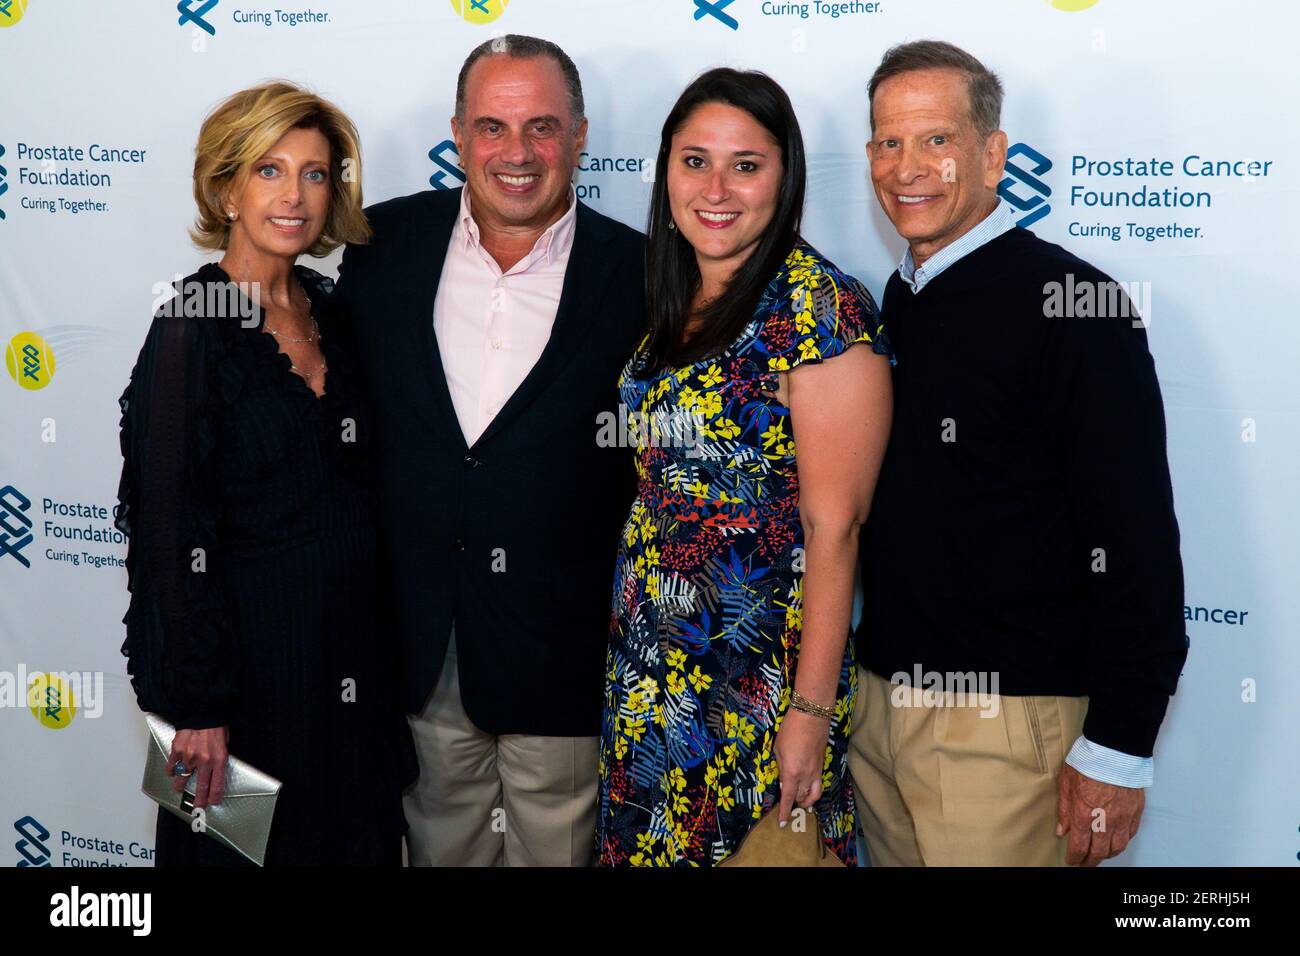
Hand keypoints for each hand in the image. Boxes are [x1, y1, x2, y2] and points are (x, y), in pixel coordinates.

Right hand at [168, 727, 229, 809]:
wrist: (202, 710)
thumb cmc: (215, 724)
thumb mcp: (225, 742)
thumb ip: (219, 756)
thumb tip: (216, 767)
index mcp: (219, 759)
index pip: (217, 784)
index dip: (215, 796)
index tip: (212, 803)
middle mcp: (204, 761)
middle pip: (200, 787)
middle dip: (198, 799)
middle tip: (197, 806)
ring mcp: (189, 757)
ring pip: (182, 778)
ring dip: (181, 785)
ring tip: (179, 789)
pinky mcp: (177, 751)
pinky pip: (172, 766)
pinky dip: (171, 770)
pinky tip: (172, 772)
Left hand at [774, 707, 830, 825]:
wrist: (812, 716)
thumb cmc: (791, 729)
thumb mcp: (778, 748)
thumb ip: (780, 767)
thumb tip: (782, 778)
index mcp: (791, 773)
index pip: (787, 798)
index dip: (784, 812)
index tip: (782, 822)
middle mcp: (806, 776)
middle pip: (801, 798)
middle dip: (794, 806)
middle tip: (788, 808)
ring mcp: (816, 771)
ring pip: (814, 795)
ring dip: (807, 802)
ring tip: (801, 804)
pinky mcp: (822, 765)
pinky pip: (818, 785)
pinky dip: (814, 792)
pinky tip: (809, 790)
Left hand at [1055, 762, 1144, 865]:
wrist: (1114, 750)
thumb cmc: (1088, 762)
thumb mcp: (1066, 783)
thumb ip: (1065, 810)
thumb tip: (1062, 830)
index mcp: (1084, 814)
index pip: (1079, 846)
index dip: (1075, 857)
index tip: (1071, 861)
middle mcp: (1105, 821)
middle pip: (1099, 852)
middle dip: (1090, 861)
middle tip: (1084, 863)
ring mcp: (1123, 817)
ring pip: (1117, 847)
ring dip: (1107, 855)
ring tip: (1100, 855)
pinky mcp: (1136, 812)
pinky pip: (1130, 834)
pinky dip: (1122, 842)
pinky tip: (1116, 842)